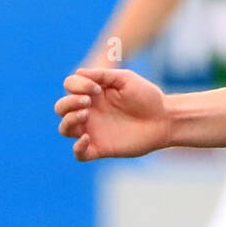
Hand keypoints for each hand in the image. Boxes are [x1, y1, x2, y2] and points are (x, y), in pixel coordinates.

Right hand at [55, 66, 169, 161]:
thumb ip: (103, 75)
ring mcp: (93, 130)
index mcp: (94, 93)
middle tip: (87, 101)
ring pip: (65, 129)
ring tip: (85, 115)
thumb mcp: (126, 79)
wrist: (164, 118)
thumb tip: (78, 72)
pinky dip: (77, 148)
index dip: (76, 85)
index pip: (70, 86)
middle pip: (61, 108)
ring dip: (68, 121)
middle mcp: (90, 111)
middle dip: (68, 103)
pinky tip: (87, 138)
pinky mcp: (101, 148)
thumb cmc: (146, 96)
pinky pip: (79, 154)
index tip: (97, 88)